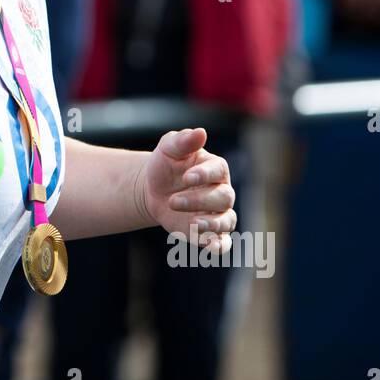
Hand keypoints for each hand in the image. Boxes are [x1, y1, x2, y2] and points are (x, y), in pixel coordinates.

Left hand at [134, 128, 235, 249]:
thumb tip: (201, 132)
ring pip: (226, 221)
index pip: (218, 171)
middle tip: (173, 201)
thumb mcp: (169, 148)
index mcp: (215, 168)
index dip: (204, 174)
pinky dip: (219, 246)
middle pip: (223, 198)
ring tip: (192, 223)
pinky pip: (223, 243)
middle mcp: (222, 191)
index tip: (186, 177)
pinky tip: (209, 246)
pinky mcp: (210, 233)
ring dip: (211, 224)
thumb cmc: (166, 165)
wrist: (153, 188)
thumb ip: (183, 140)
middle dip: (199, 200)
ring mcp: (218, 214)